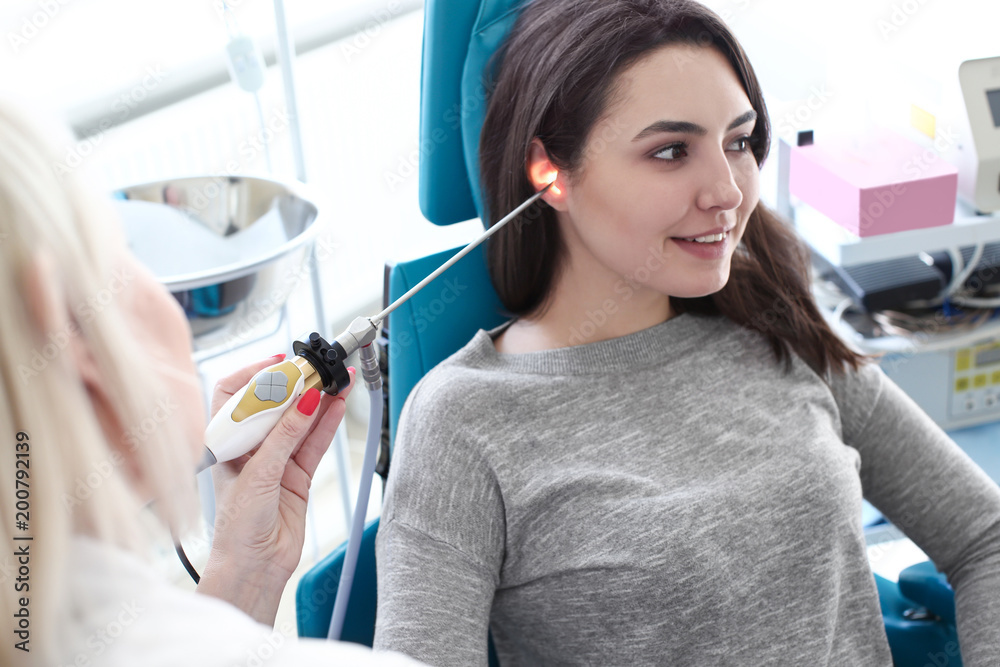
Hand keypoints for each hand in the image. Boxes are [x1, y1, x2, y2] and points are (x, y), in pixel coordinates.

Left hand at [196, 354, 354, 624]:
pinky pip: (315, 442)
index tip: (282, 362)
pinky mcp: (298, 474)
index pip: (237, 393)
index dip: (257, 373)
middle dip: (297, 383)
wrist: (254, 567)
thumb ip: (285, 436)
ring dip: (320, 400)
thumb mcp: (258, 474)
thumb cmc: (236, 528)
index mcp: (225, 441)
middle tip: (318, 367)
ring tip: (338, 379)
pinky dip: (328, 423)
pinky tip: (339, 405)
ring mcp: (275, 459)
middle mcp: (249, 446)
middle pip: (275, 403)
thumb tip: (305, 401)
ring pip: (300, 420)